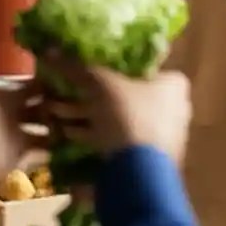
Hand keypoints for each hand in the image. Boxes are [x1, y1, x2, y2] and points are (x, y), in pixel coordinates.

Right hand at [43, 55, 191, 165]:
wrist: (137, 175)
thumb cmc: (128, 116)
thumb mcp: (100, 84)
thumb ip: (77, 68)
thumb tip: (51, 50)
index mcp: (173, 85)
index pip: (142, 67)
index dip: (113, 67)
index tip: (88, 69)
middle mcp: (174, 110)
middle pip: (127, 96)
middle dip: (93, 97)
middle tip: (66, 93)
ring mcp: (162, 138)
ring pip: (119, 121)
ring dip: (89, 118)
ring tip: (57, 113)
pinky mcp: (146, 161)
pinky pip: (116, 143)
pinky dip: (93, 138)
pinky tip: (66, 135)